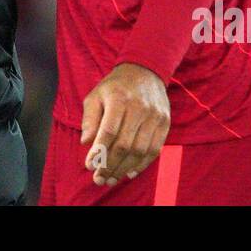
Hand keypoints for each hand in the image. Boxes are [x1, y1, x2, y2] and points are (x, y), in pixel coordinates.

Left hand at [80, 63, 171, 186]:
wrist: (145, 71)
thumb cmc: (115, 86)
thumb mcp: (96, 95)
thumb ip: (90, 118)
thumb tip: (86, 142)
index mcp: (119, 99)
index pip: (109, 131)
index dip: (99, 151)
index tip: (89, 166)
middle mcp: (139, 108)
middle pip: (124, 144)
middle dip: (110, 165)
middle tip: (99, 179)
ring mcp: (154, 116)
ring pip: (140, 150)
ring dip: (124, 169)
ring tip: (111, 179)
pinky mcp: (164, 122)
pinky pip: (155, 149)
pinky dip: (142, 164)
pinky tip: (129, 172)